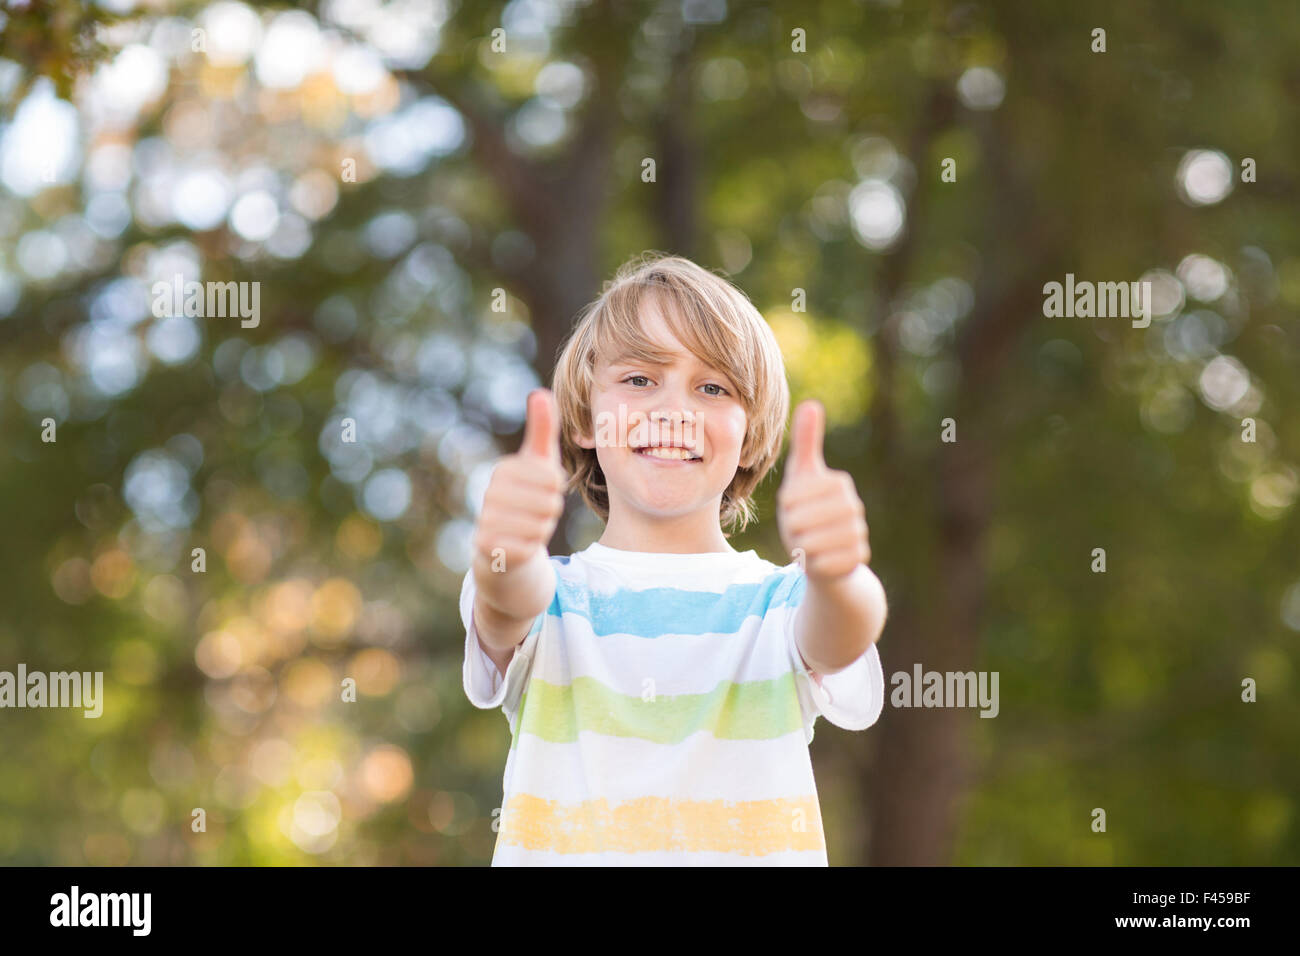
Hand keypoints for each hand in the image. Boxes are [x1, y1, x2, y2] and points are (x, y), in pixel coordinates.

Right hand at [473, 388, 565, 571]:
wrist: (503, 544)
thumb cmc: (527, 496)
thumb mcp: (539, 462)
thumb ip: (543, 429)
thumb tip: (540, 392)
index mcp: (504, 469)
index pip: (554, 479)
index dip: (556, 490)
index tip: (541, 491)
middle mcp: (490, 492)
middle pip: (550, 504)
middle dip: (550, 511)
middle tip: (535, 512)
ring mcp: (486, 519)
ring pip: (541, 527)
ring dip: (541, 531)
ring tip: (527, 526)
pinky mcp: (487, 547)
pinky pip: (529, 547)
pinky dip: (531, 548)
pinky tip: (519, 544)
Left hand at [777, 399, 870, 579]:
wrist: (825, 552)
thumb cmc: (807, 509)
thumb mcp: (801, 475)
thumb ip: (806, 441)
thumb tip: (811, 403)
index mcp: (839, 483)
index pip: (794, 496)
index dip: (786, 506)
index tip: (794, 508)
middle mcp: (854, 507)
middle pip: (801, 520)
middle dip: (792, 528)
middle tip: (799, 529)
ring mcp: (858, 534)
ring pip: (811, 543)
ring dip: (801, 546)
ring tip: (807, 542)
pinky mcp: (857, 560)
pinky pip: (822, 563)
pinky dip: (812, 564)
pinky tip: (818, 559)